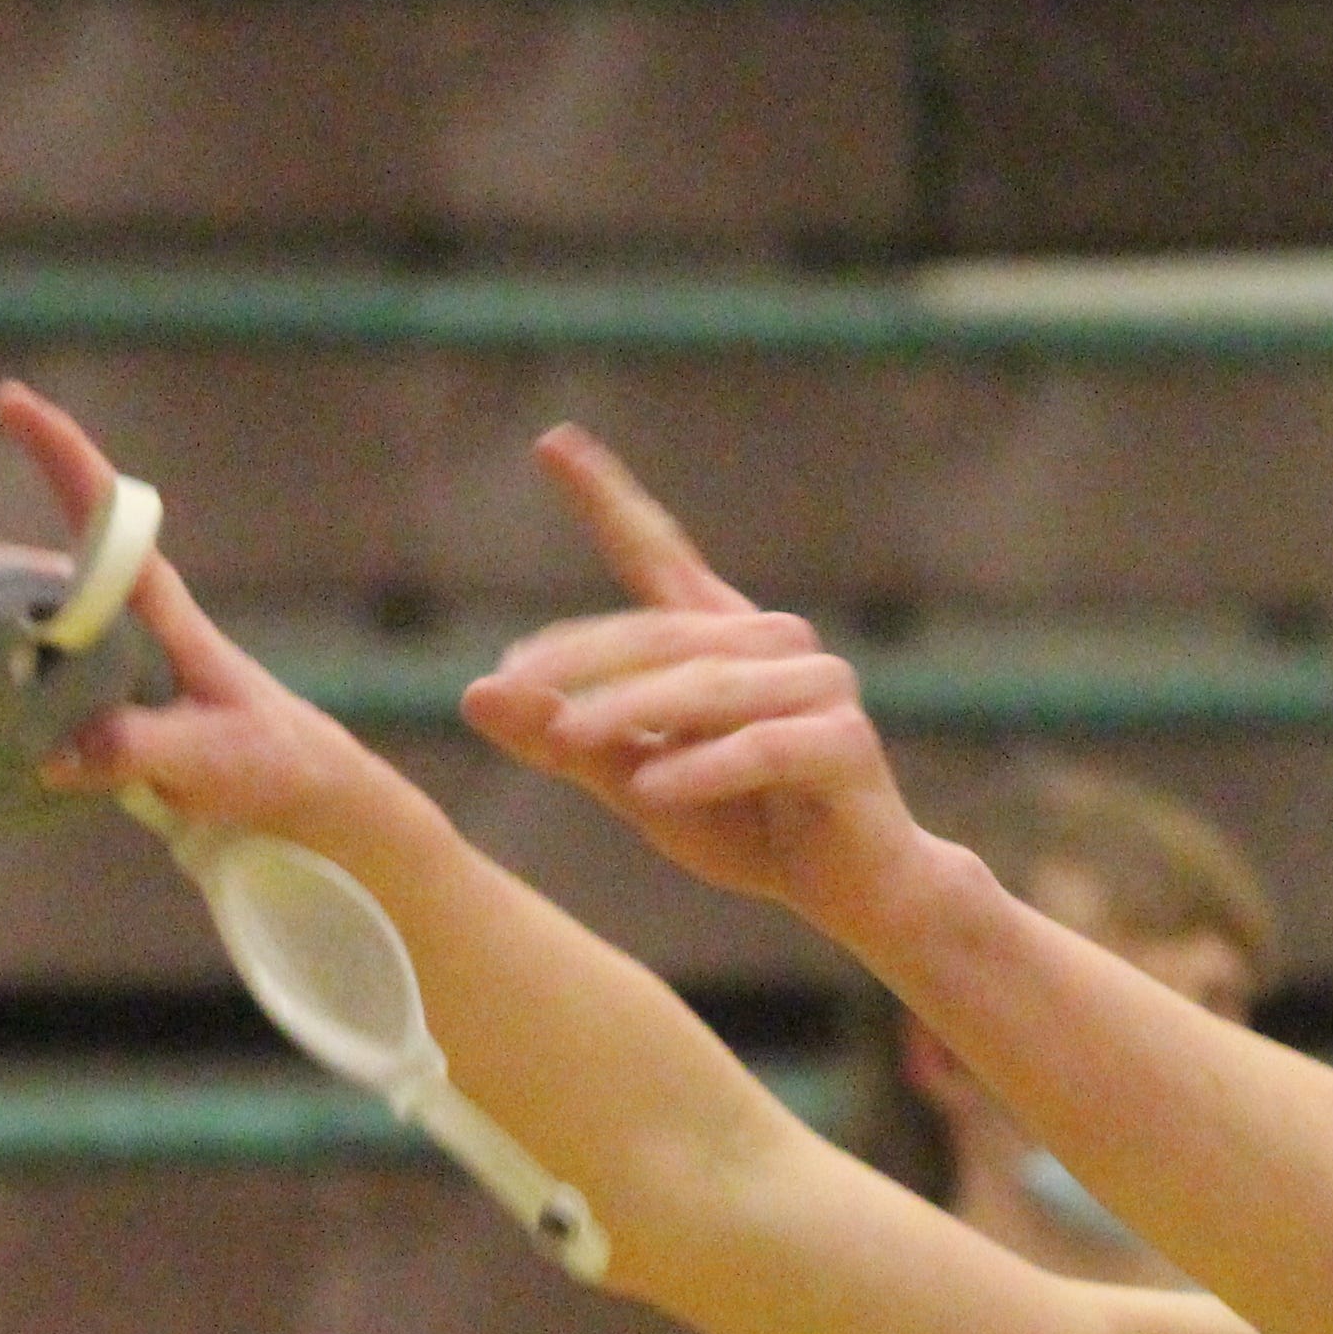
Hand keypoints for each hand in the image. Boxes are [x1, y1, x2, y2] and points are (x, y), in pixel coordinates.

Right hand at [0, 380, 435, 868]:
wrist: (294, 792)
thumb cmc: (268, 759)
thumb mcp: (216, 757)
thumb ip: (145, 748)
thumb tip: (61, 753)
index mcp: (154, 611)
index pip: (106, 517)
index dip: (64, 456)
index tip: (11, 401)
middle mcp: (111, 620)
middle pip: (9, 571)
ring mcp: (90, 658)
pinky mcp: (79, 700)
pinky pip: (2, 674)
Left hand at [459, 428, 929, 917]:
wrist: (860, 892)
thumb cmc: (749, 829)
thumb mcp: (637, 786)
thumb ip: (564, 741)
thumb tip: (472, 693)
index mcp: (724, 641)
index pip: (658, 554)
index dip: (607, 498)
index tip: (553, 441)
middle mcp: (776, 644)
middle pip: (660, 632)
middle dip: (581, 658)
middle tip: (506, 685)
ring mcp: (820, 689)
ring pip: (707, 687)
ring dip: (631, 712)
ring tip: (568, 740)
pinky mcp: (846, 745)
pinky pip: (762, 748)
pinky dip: (703, 768)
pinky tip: (651, 792)